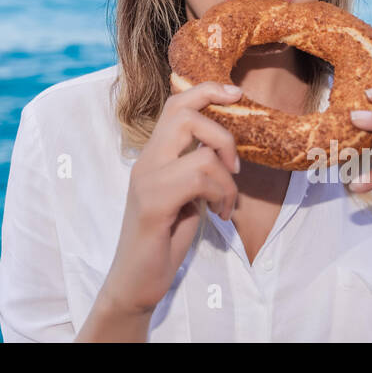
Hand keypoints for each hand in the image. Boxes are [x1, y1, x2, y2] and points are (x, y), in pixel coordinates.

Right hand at [102, 81, 242, 315]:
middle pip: (185, 114)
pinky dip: (221, 196)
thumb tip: (224, 148)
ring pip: (203, 153)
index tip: (236, 92)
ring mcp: (147, 181)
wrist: (135, 282)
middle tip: (235, 166)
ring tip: (226, 203)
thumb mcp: (187, 194)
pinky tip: (219, 215)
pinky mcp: (153, 204)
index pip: (176, 104)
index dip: (207, 90)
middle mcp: (146, 161)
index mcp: (154, 155)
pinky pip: (199, 180)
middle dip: (224, 135)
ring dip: (228, 181)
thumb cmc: (164, 239)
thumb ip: (198, 168)